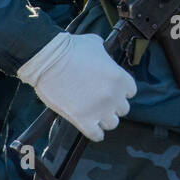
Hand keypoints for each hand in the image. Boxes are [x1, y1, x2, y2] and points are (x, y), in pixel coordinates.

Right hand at [17, 33, 137, 142]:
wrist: (49, 60)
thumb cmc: (71, 49)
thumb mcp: (97, 44)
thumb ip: (105, 54)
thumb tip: (104, 57)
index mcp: (120, 77)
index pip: (130, 92)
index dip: (121, 92)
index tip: (113, 91)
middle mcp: (113, 95)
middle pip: (123, 109)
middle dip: (113, 106)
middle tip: (102, 102)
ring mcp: (99, 109)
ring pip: (112, 123)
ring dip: (105, 119)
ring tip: (96, 115)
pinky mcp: (83, 120)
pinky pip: (96, 135)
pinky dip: (95, 133)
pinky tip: (91, 128)